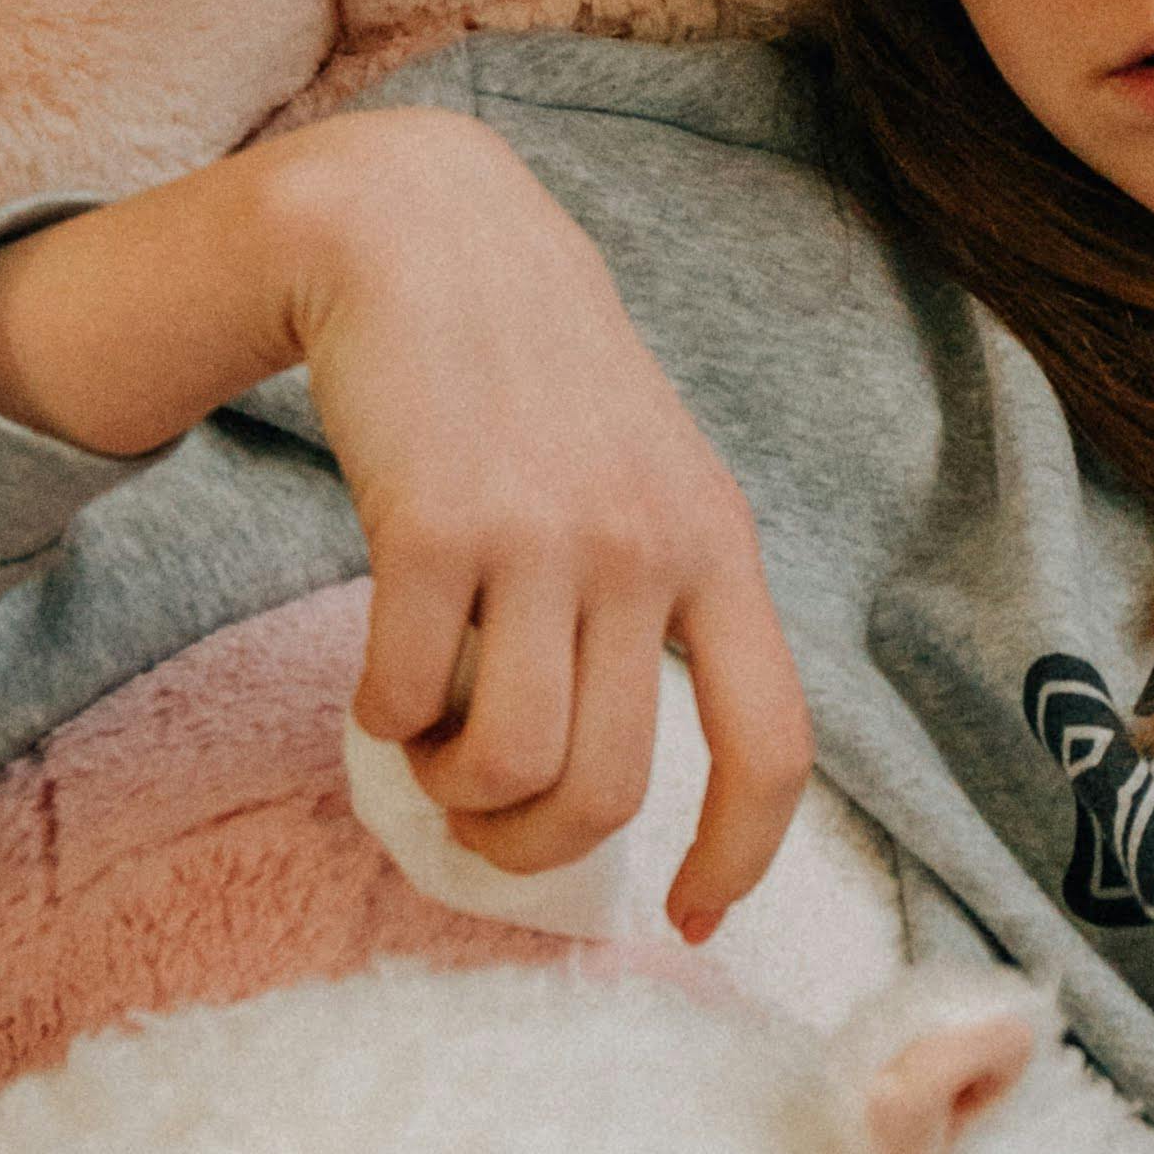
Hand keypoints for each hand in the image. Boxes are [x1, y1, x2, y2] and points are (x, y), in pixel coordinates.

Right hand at [0, 112, 809, 917]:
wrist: (428, 236)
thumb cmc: (536, 383)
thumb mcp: (647, 474)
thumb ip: (660, 599)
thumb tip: (623, 771)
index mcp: (718, 548)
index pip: (774, 744)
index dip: (739, 856)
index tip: (687, 917)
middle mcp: (646, 548)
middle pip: (610, 788)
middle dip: (534, 848)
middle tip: (487, 825)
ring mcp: (543, 536)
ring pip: (508, 766)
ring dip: (452, 792)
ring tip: (430, 745)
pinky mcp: (433, 525)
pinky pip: (405, 701)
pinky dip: (383, 723)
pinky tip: (379, 685)